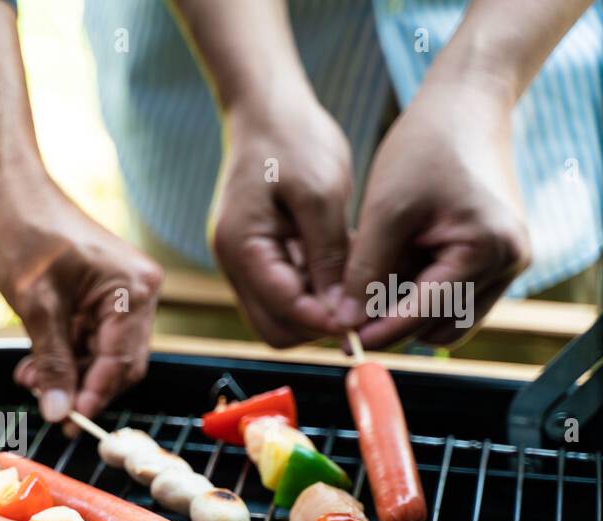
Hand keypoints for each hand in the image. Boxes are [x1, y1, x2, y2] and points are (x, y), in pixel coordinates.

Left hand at [0, 180, 162, 423]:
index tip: (68, 421)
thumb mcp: (37, 306)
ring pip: (102, 356)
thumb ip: (52, 362)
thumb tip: (59, 412)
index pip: (122, 361)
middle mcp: (138, 292)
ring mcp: (123, 294)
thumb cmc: (27, 236)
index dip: (95, 395)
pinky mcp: (104, 297)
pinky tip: (35, 366)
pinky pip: (91, 340)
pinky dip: (66, 356)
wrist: (15, 195)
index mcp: (132, 290)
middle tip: (49, 410)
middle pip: (119, 363)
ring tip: (29, 381)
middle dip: (82, 387)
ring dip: (69, 374)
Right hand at [210, 90, 353, 346]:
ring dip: (319, 308)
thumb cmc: (292, 139)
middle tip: (363, 301)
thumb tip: (342, 311)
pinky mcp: (256, 255)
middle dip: (320, 324)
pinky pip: (285, 291)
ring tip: (357, 280)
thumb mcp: (321, 193)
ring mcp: (242, 262)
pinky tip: (343, 266)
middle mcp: (233, 264)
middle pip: (276, 329)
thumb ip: (328, 256)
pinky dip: (314, 289)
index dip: (329, 321)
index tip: (369, 314)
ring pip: (281, 315)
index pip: (285, 313)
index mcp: (242, 249)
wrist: (266, 109)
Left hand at [337, 81, 529, 348]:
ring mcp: (507, 263)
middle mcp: (508, 263)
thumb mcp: (384, 211)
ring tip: (370, 278)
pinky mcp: (496, 258)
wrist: (465, 107)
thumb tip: (346, 323)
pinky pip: (454, 296)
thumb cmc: (425, 147)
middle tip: (350, 308)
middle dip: (394, 321)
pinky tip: (391, 267)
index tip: (343, 341)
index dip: (379, 332)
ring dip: (407, 309)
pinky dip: (421, 292)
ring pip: (447, 317)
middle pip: (438, 324)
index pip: (423, 315)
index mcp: (487, 250)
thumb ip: (365, 272)